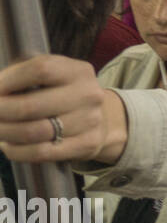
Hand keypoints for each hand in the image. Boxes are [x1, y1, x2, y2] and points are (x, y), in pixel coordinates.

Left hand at [0, 54, 115, 163]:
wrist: (101, 119)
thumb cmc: (62, 95)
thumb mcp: (51, 77)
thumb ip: (23, 78)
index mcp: (78, 71)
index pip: (40, 70)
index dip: (9, 81)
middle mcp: (88, 94)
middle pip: (30, 106)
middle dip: (0, 112)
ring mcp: (90, 121)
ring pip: (33, 132)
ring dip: (5, 133)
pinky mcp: (87, 145)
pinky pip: (41, 152)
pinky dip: (16, 151)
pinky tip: (9, 145)